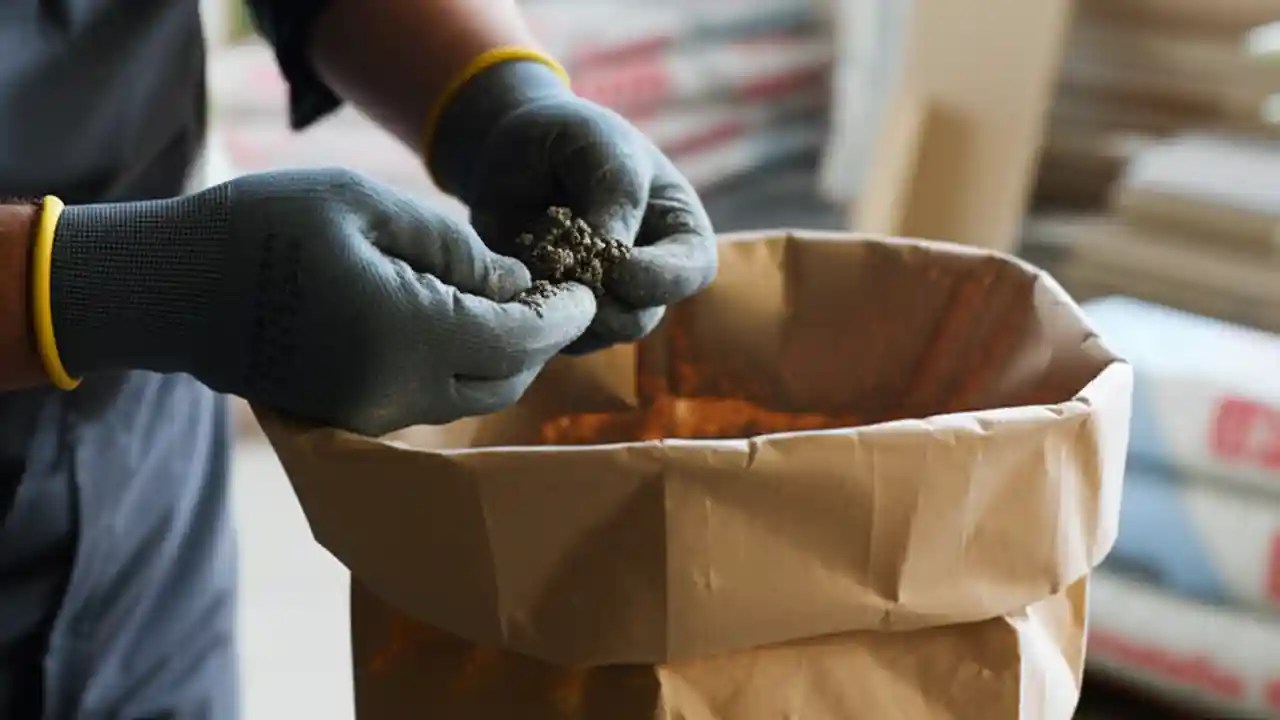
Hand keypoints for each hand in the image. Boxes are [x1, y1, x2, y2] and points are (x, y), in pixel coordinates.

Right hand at [48, 169, 595, 434]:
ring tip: (517, 310)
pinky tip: (464, 328)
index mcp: (406, 333)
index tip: (586, 292)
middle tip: (558, 299)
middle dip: (540, 343)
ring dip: (504, 361)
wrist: (172, 286)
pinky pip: (431, 402)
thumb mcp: (365, 206)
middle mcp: (395, 389)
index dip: (560, 319)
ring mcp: (370, 412)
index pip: (516, 340)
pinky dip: (463, 370)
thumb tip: (515, 282)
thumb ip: (452, 248)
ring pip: (470, 398)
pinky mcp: (350, 416)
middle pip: (503, 380)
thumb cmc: (264, 227)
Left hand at [430, 61, 717, 352]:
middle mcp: (648, 275)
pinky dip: (534, 306)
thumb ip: (616, 197)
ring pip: (595, 333)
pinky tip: (518, 272)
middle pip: (642, 318)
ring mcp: (605, 298)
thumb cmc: (574, 137)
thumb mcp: (601, 147)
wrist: (519, 147)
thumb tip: (612, 259)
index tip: (617, 262)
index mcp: (678, 233)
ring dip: (564, 306)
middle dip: (604, 303)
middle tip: (565, 273)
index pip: (691, 272)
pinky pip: (552, 332)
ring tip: (536, 261)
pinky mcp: (561, 310)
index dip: (658, 277)